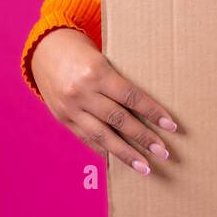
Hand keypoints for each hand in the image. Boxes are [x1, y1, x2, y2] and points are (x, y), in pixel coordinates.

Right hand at [30, 27, 178, 176]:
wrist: (45, 50)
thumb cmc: (84, 51)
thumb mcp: (104, 59)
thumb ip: (120, 81)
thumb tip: (149, 106)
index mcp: (97, 72)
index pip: (131, 97)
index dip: (152, 112)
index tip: (171, 125)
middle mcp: (82, 92)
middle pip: (118, 119)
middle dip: (143, 138)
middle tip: (163, 152)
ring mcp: (70, 108)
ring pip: (101, 135)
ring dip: (125, 154)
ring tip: (144, 166)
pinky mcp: (62, 118)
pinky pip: (86, 138)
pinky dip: (104, 150)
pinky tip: (119, 160)